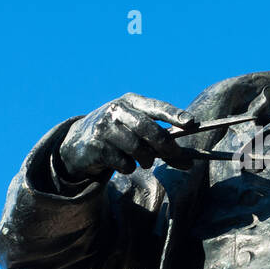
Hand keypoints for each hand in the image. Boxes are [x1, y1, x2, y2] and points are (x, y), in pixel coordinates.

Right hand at [58, 93, 195, 179]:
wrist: (79, 142)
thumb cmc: (118, 134)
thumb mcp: (135, 128)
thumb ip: (160, 139)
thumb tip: (189, 162)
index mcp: (130, 101)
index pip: (156, 106)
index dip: (174, 114)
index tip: (191, 123)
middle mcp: (116, 110)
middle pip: (147, 128)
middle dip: (165, 144)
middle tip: (176, 155)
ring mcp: (104, 127)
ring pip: (136, 147)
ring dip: (147, 159)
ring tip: (146, 162)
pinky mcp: (95, 146)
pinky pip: (123, 162)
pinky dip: (129, 167)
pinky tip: (124, 164)